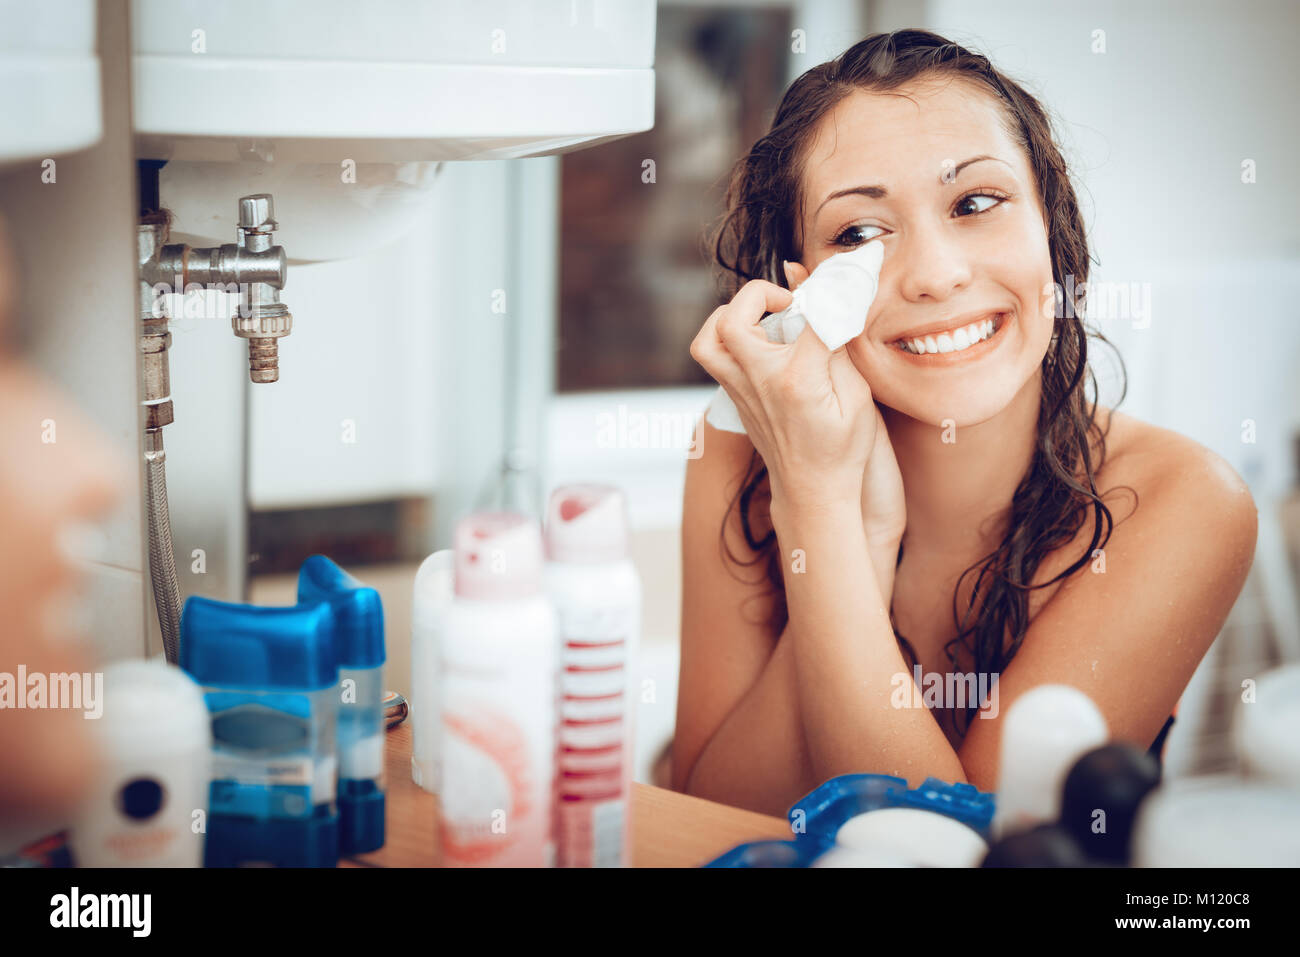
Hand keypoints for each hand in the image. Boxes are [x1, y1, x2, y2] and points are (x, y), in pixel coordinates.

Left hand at [690, 267, 877, 516]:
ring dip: (731, 315)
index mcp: (799, 382)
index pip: (812, 314)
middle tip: (788, 303)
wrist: (812, 493)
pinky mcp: (733, 397)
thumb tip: (833, 297)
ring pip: (709, 339)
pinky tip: (762, 340)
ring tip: (764, 317)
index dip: (835, 287)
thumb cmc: (842, 449)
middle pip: (733, 320)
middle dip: (760, 296)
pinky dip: (729, 335)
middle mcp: (761, 383)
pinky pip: (712, 354)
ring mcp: (741, 392)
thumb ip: (840, 345)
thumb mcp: (857, 398)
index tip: (853, 275)